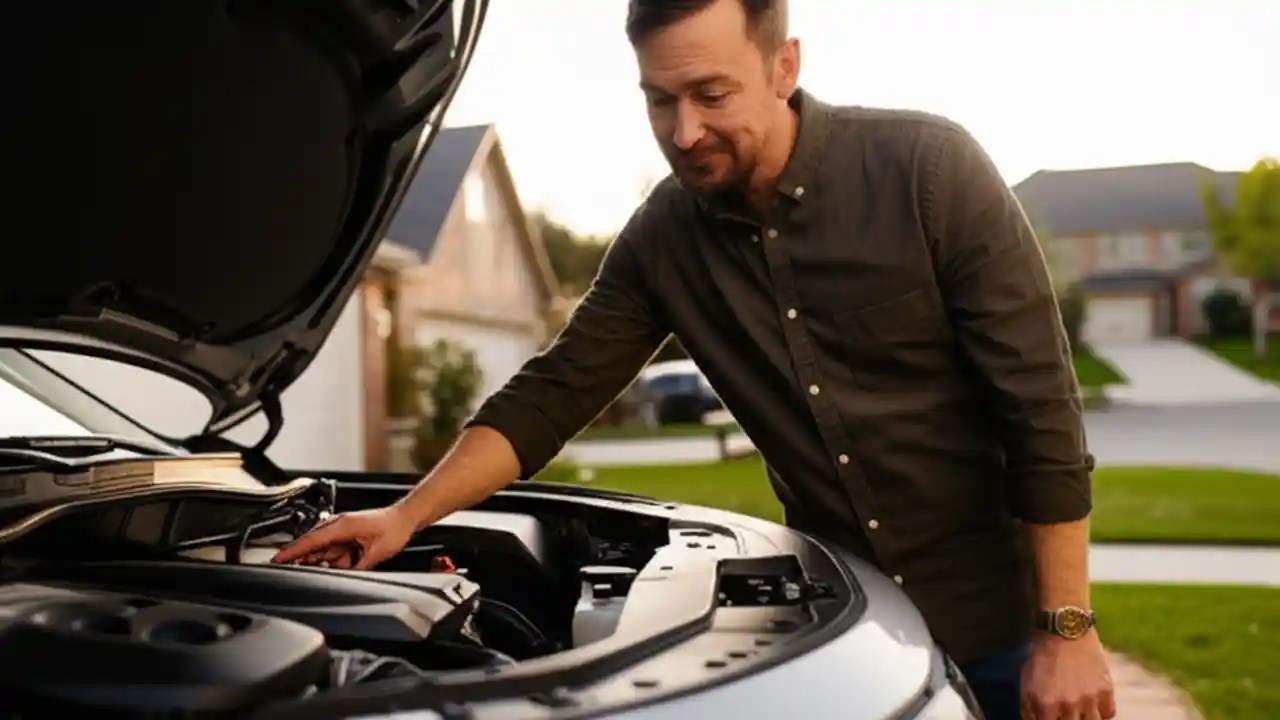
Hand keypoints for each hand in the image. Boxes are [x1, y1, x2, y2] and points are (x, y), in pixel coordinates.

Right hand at [270, 504, 416, 569]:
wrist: (405, 519)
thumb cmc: (394, 528)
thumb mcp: (377, 552)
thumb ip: (358, 566)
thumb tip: (345, 578)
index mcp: (342, 526)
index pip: (311, 540)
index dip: (292, 551)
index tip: (277, 559)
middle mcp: (339, 526)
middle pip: (311, 545)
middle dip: (299, 559)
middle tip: (286, 571)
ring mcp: (342, 531)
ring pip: (321, 550)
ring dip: (316, 561)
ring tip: (309, 572)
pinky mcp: (346, 536)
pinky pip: (331, 551)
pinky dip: (329, 560)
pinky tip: (331, 568)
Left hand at [1021, 632, 1115, 718]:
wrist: (1064, 631)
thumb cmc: (1043, 656)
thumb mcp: (1027, 681)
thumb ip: (1029, 708)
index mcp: (1047, 703)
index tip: (1051, 715)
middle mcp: (1070, 705)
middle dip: (1066, 719)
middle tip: (1064, 712)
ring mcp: (1090, 698)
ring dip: (1085, 718)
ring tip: (1079, 712)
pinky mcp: (1106, 690)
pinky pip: (1108, 713)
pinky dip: (1101, 712)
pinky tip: (1093, 705)